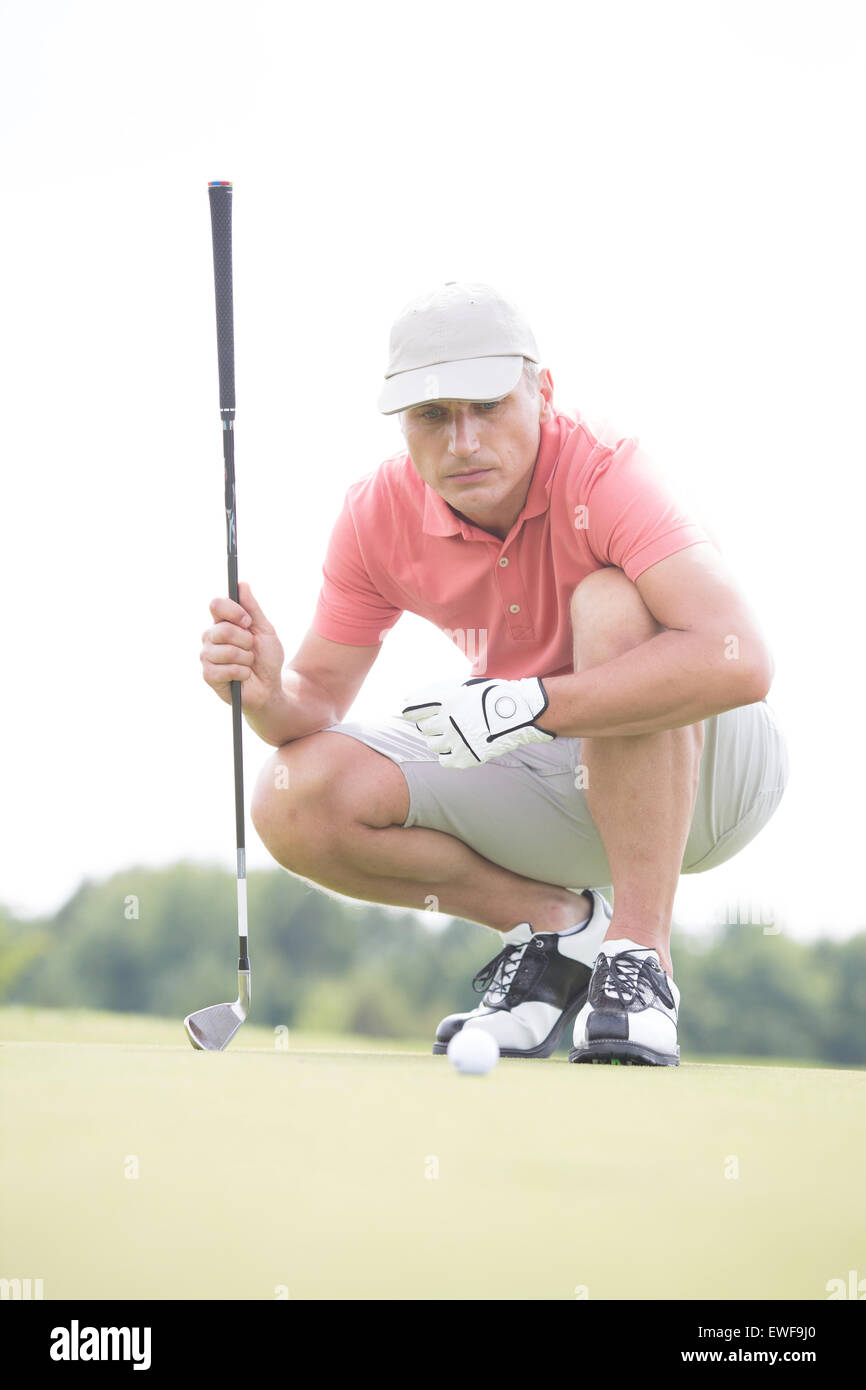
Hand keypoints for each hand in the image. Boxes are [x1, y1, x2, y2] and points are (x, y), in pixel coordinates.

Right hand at [201, 581, 285, 712]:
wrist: (269, 687)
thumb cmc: (266, 658)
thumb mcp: (265, 630)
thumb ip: (252, 608)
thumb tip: (241, 584)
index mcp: (222, 623)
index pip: (216, 605)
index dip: (233, 611)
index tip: (248, 621)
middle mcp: (211, 637)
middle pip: (222, 629)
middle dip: (245, 640)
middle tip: (251, 648)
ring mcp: (207, 656)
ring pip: (227, 651)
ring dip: (246, 659)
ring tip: (248, 664)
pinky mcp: (208, 675)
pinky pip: (227, 669)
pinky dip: (242, 673)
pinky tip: (243, 677)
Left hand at [400, 676, 553, 768]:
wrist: (518, 714)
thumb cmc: (487, 697)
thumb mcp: (461, 686)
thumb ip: (433, 692)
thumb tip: (406, 700)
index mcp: (447, 699)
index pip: (412, 710)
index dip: (414, 712)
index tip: (420, 713)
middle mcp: (448, 720)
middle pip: (422, 728)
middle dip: (430, 724)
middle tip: (446, 721)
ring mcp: (456, 740)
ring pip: (431, 744)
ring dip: (438, 739)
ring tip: (454, 733)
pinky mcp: (464, 758)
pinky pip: (443, 760)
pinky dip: (448, 754)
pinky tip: (459, 745)